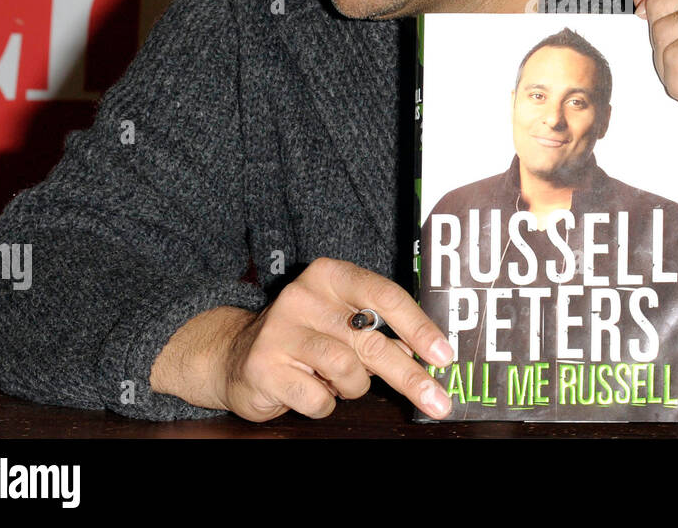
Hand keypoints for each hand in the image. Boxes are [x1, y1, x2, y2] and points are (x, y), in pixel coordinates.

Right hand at [215, 257, 452, 421]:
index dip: (419, 327)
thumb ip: (380, 333)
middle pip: (371, 340)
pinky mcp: (265, 365)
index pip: (385, 296)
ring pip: (347, 370)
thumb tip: (426, 355)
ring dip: (354, 387)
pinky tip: (313, 390)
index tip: (443, 356)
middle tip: (436, 401)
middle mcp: (304, 296)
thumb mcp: (343, 323)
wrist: (233, 354)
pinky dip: (326, 403)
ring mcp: (281, 330)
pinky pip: (319, 398)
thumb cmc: (305, 337)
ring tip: (341, 383)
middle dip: (409, 376)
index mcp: (331, 276)